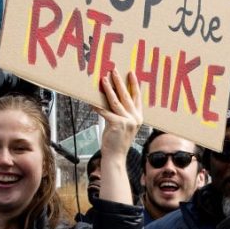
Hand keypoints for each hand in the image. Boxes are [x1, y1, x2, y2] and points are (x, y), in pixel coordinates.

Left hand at [91, 71, 141, 207]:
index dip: (134, 84)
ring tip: (104, 79)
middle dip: (119, 82)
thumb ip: (122, 113)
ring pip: (116, 101)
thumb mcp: (124, 126)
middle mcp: (134, 118)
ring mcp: (127, 122)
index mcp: (138, 117)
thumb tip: (112, 98)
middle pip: (126, 96)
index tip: (130, 73)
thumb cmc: (117, 142)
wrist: (116, 157)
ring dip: (109, 89)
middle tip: (114, 70)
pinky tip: (91, 100)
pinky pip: (105, 111)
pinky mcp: (117, 125)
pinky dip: (97, 105)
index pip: (136, 97)